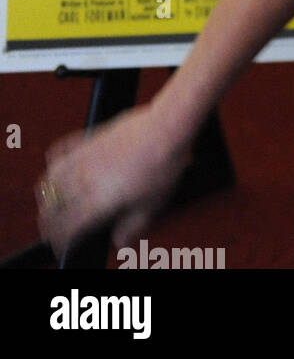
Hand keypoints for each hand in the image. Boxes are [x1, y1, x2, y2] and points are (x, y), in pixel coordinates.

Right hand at [36, 104, 190, 259]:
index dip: (60, 242)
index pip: (66, 228)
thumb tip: (118, 242)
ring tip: (50, 203)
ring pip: (50, 180)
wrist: (166, 127)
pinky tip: (54, 165)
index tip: (61, 248)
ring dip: (46, 194)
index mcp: (97, 202)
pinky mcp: (89, 137)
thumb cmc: (162, 166)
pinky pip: (60, 150)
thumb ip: (133, 227)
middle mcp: (84, 180)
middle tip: (52, 230)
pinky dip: (53, 161)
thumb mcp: (152, 205)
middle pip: (52, 207)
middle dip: (48, 223)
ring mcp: (84, 157)